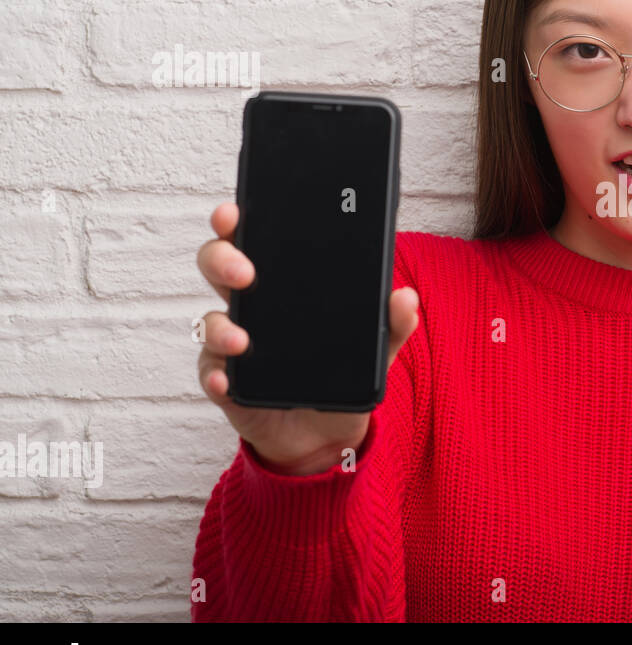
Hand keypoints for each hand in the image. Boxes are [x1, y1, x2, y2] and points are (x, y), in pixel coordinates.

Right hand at [195, 201, 420, 475]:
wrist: (326, 434)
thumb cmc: (339, 374)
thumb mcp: (375, 348)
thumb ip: (391, 324)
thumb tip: (407, 298)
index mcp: (284, 284)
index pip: (257, 240)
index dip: (238, 220)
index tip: (235, 210)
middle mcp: (252, 307)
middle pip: (219, 267)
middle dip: (222, 259)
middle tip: (244, 272)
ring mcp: (234, 343)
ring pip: (210, 320)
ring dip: (220, 326)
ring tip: (241, 341)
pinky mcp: (227, 382)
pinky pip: (211, 373)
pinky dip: (216, 377)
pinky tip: (226, 381)